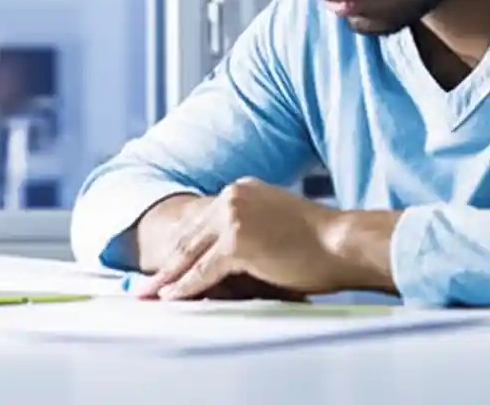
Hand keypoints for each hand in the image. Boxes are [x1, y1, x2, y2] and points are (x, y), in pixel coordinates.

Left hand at [134, 178, 396, 300]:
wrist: (345, 243)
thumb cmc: (322, 244)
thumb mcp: (274, 226)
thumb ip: (246, 235)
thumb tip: (221, 262)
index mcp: (241, 190)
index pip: (202, 223)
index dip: (183, 247)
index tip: (166, 264)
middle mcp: (232, 197)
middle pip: (189, 236)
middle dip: (166, 264)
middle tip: (144, 284)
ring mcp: (232, 217)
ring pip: (191, 254)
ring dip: (168, 278)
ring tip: (148, 295)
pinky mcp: (237, 241)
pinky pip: (203, 271)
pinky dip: (186, 287)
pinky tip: (171, 298)